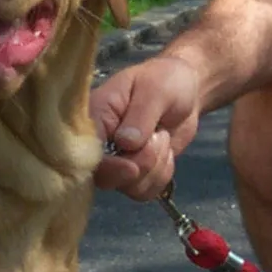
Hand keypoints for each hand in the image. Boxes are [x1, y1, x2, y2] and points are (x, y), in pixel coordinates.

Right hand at [89, 55, 203, 200]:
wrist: (186, 91)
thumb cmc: (164, 81)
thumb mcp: (155, 90)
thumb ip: (140, 115)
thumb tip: (126, 143)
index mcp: (95, 116)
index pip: (86, 151)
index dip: (107, 166)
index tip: (131, 166)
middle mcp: (99, 143)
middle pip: (105, 178)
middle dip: (140, 165)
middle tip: (159, 137)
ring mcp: (116, 162)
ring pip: (130, 187)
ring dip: (156, 165)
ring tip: (161, 136)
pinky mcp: (134, 174)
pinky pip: (146, 191)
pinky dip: (163, 174)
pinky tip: (166, 151)